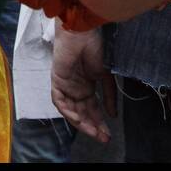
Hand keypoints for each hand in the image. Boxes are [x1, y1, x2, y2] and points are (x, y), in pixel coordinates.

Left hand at [51, 25, 115, 142]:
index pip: (92, 108)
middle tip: (103, 138)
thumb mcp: (106, 75)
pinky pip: (59, 101)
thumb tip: (113, 114)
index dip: (99, 121)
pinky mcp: (57, 80)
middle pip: (82, 112)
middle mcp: (75, 88)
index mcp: (87, 85)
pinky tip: (79, 119)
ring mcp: (65, 85)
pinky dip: (68, 111)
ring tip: (93, 132)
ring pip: (71, 110)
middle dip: (92, 126)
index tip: (108, 133)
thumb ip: (108, 95)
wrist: (83, 32)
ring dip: (81, 123)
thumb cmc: (95, 47)